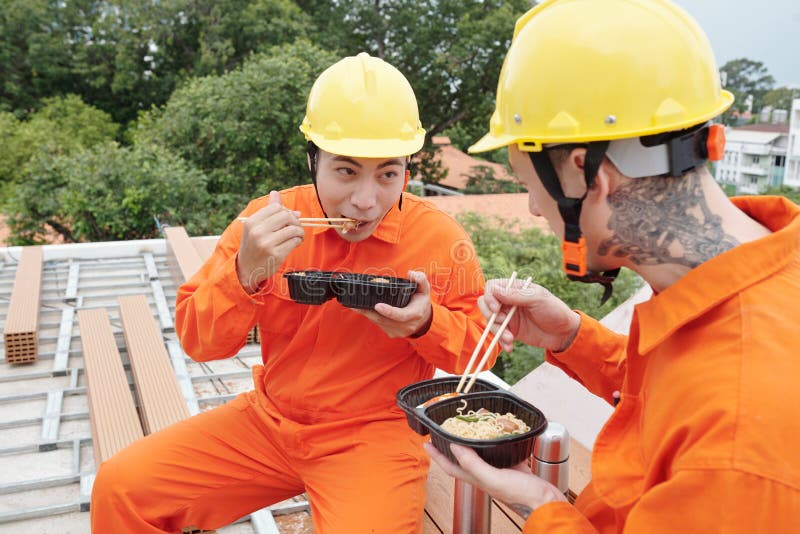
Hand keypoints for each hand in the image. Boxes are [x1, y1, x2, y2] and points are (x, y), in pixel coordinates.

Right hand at [236, 191, 304, 292]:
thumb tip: (276, 194)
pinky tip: (295, 243)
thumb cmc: (254, 245)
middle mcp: (257, 232)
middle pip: (286, 216)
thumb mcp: (256, 227)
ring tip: (297, 236)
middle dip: (295, 221)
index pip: (276, 207)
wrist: (247, 269)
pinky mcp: (276, 255)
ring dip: (299, 232)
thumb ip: (267, 211)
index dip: (285, 211)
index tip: (288, 219)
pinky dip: (298, 241)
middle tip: (295, 227)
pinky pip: (294, 241)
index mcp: (251, 222)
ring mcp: (267, 244)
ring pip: (292, 229)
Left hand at [351, 270, 431, 337]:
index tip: (377, 305)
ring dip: (367, 314)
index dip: (389, 311)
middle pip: (384, 320)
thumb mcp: (424, 290)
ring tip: (354, 306)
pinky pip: (378, 325)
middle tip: (355, 304)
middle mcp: (406, 326)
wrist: (423, 321)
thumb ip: (420, 280)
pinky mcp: (391, 333)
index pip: (400, 315)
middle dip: (368, 312)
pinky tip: (362, 309)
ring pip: (379, 322)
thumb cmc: (421, 302)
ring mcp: (398, 331)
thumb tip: (412, 274)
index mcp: (414, 314)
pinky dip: (371, 317)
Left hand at [424, 442, 566, 517]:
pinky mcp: (514, 467)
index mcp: (477, 478)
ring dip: (473, 442)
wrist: (547, 503)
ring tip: (469, 427)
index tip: (426, 443)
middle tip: (445, 431)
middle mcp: (485, 474)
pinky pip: (501, 451)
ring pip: (481, 454)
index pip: (450, 466)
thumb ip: (474, 464)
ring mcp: (499, 471)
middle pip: (463, 459)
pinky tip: (501, 432)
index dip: (436, 455)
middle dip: (452, 446)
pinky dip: (497, 441)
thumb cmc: (522, 495)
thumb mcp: (494, 478)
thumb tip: (454, 447)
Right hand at [478, 279, 580, 352]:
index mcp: (515, 288)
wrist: (564, 333)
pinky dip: (501, 342)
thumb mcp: (538, 299)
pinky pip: (498, 335)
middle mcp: (509, 301)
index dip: (489, 297)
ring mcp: (508, 316)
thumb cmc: (555, 310)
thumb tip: (494, 291)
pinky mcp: (510, 330)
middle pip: (485, 304)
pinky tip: (509, 347)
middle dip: (490, 315)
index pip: (492, 287)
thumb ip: (516, 295)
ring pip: (490, 321)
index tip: (496, 308)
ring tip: (510, 339)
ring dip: (497, 331)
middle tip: (502, 322)